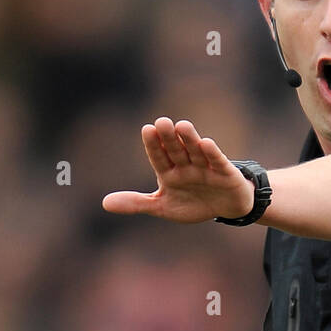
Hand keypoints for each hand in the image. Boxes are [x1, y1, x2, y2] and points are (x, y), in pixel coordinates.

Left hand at [101, 118, 254, 222]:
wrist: (225, 207)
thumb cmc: (193, 204)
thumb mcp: (163, 207)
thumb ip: (137, 203)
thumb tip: (105, 203)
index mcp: (169, 173)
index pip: (158, 157)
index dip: (153, 145)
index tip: (147, 129)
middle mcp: (186, 166)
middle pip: (176, 150)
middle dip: (169, 138)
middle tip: (162, 122)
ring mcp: (205, 168)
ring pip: (196, 152)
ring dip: (190, 140)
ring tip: (182, 126)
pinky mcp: (225, 173)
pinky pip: (217, 162)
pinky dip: (213, 154)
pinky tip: (206, 143)